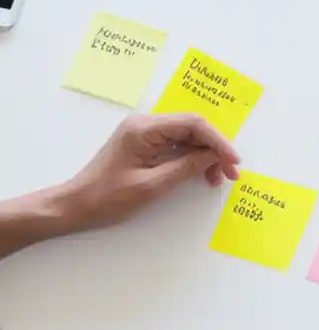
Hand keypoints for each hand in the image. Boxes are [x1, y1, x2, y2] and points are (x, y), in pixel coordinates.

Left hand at [60, 113, 240, 233]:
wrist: (74, 205)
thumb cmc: (108, 198)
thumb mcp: (152, 185)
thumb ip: (186, 167)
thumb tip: (214, 156)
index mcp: (144, 128)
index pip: (193, 124)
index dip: (218, 141)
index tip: (233, 162)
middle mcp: (145, 124)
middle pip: (192, 128)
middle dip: (215, 149)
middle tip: (230, 173)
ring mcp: (143, 133)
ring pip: (186, 137)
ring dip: (205, 155)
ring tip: (216, 178)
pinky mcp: (143, 145)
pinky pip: (175, 145)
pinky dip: (191, 159)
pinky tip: (201, 174)